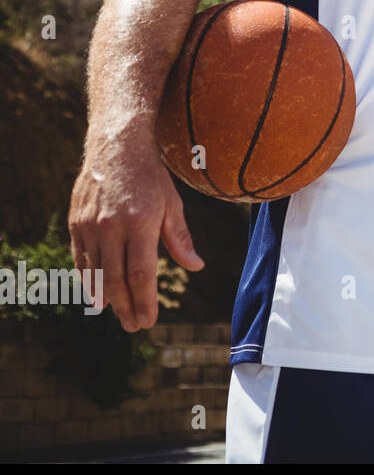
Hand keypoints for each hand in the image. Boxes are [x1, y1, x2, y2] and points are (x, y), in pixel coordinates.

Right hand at [68, 133, 204, 331]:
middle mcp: (111, 226)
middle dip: (126, 307)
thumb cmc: (150, 177)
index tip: (149, 320)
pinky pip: (81, 260)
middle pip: (116, 280)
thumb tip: (196, 267)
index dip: (144, 301)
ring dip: (107, 299)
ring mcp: (89, 225)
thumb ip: (180, 238)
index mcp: (139, 222)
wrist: (116, 147)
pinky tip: (98, 295)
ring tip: (120, 315)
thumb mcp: (173, 204)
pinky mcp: (76, 223)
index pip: (140, 273)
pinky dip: (89, 281)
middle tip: (134, 327)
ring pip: (95, 273)